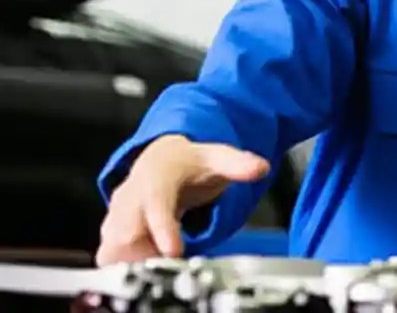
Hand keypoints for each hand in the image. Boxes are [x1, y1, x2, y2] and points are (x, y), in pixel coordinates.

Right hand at [95, 135, 269, 265]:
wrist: (161, 159)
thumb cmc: (187, 162)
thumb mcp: (217, 157)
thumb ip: (238, 164)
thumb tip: (260, 167)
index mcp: (156, 176)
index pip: (156, 204)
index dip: (163, 228)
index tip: (174, 251)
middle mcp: (131, 195)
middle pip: (126, 231)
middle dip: (146, 251)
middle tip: (172, 263)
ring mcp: (118, 213)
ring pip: (114, 246)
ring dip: (136, 259)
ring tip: (163, 261)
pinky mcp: (112, 230)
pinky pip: (112, 253)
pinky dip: (128, 262)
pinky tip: (149, 261)